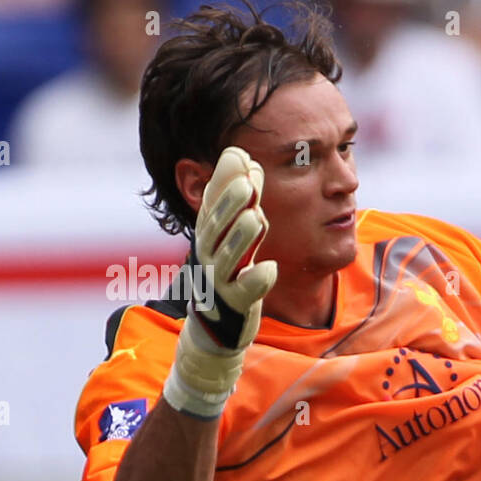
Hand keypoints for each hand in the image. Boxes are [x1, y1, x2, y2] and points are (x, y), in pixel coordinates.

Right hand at [188, 146, 276, 349]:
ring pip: (229, 256)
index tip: (238, 154)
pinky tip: (270, 268)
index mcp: (210, 234)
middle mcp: (210, 254)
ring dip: (241, 236)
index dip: (224, 179)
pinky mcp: (235, 304)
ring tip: (256, 216)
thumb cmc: (228, 271)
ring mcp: (220, 279)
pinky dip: (256, 280)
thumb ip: (242, 200)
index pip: (215, 202)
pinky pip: (245, 291)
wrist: (216, 326)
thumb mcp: (233, 233)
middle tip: (246, 179)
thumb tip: (248, 160)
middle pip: (217, 225)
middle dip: (230, 202)